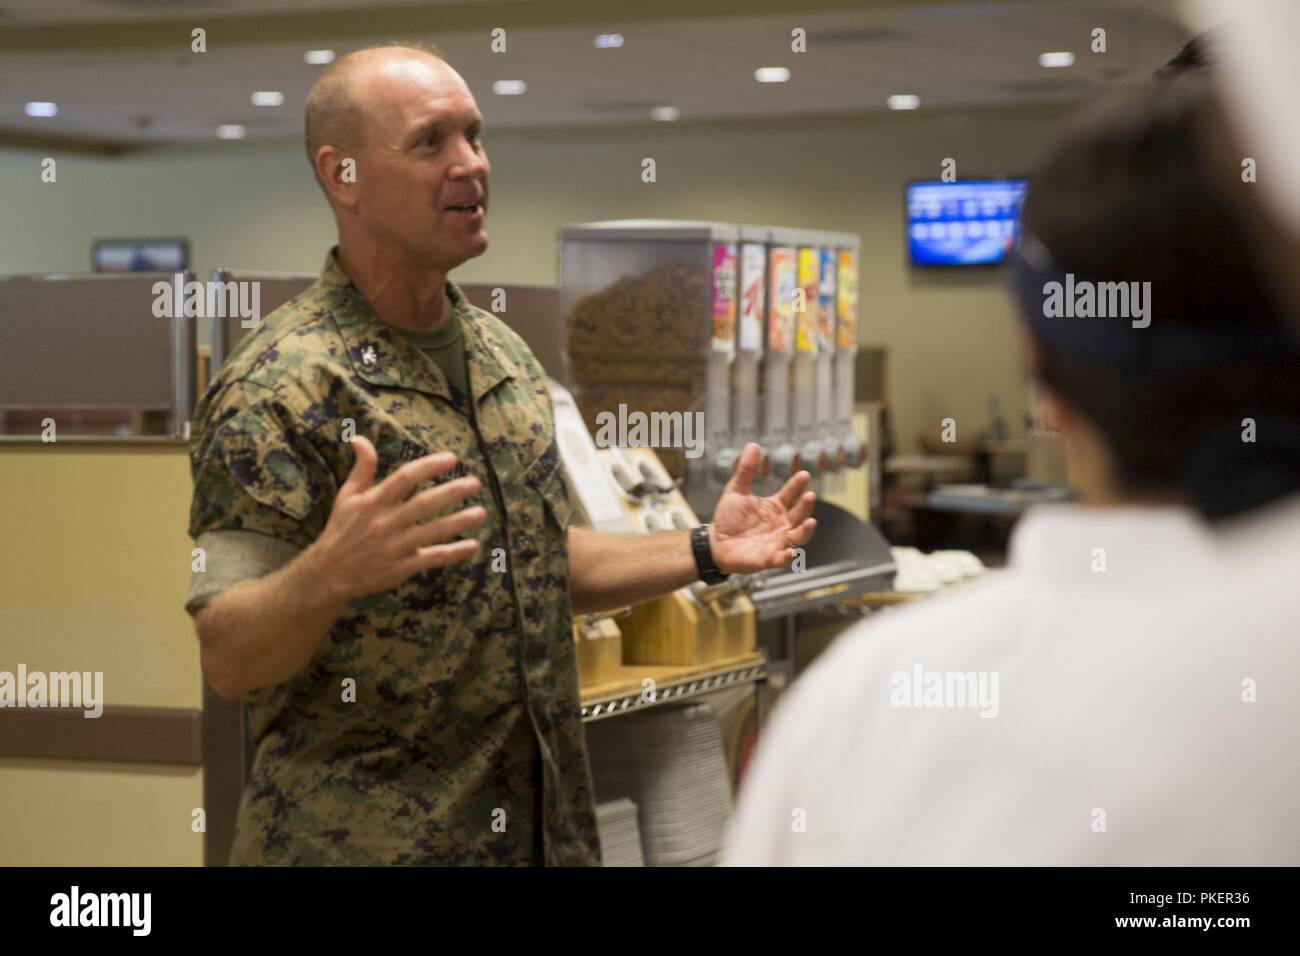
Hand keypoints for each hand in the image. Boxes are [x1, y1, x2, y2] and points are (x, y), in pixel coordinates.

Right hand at [306, 436, 486, 600]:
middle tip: (475, 483)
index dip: (429, 467)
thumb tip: (360, 438)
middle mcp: (385, 523)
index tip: (452, 458)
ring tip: (481, 513)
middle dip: (451, 492)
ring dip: (459, 522)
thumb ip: (362, 468)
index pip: (405, 478)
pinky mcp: (402, 567)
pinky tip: (472, 546)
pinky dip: (453, 553)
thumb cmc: (341, 529)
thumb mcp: (348, 496)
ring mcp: (395, 546)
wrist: (329, 573)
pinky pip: (432, 559)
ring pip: (433, 532)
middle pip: (423, 504)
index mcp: (373, 502)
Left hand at [708, 442, 816, 573]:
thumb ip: (746, 470)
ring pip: (798, 537)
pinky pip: (783, 559)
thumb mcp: (736, 491)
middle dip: (805, 506)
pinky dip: (788, 557)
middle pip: (799, 515)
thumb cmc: (728, 519)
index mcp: (775, 508)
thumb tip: (753, 444)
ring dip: (805, 531)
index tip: (803, 474)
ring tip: (811, 522)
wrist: (714, 543)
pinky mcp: (769, 558)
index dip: (797, 485)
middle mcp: (781, 524)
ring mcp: (777, 542)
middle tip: (809, 495)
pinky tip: (791, 552)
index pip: (790, 494)